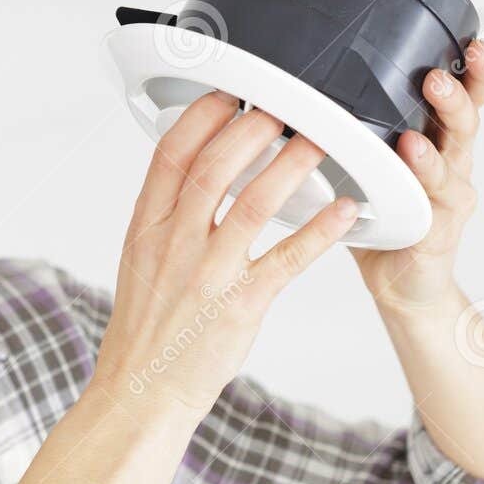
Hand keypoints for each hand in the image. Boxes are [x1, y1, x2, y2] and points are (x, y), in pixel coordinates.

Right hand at [95, 91, 358, 419]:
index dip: (202, 117)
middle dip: (253, 128)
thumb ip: (163, 214)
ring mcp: (208, 274)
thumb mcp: (139, 260)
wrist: (142, 390)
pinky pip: (287, 259)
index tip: (228, 94)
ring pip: (255, 204)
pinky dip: (320, 231)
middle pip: (215, 167)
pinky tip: (345, 210)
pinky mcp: (241, 305)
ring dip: (292, 166)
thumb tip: (189, 168)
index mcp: (146, 228)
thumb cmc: (146, 328)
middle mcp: (175, 244)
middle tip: (284, 107)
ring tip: (320, 141)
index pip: (170, 156)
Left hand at [350, 37, 483, 315]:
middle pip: (467, 119)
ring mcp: (449, 196)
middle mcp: (451, 162)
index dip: (472, 70)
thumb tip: (294, 90)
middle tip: (437, 75)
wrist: (402, 283)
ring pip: (452, 159)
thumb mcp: (367, 162)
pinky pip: (431, 203)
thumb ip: (349, 129)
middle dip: (459, 93)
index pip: (461, 96)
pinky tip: (408, 165)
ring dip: (435, 139)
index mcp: (436, 138)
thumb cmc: (382, 217)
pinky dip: (420, 183)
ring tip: (420, 120)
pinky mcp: (440, 229)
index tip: (474, 41)